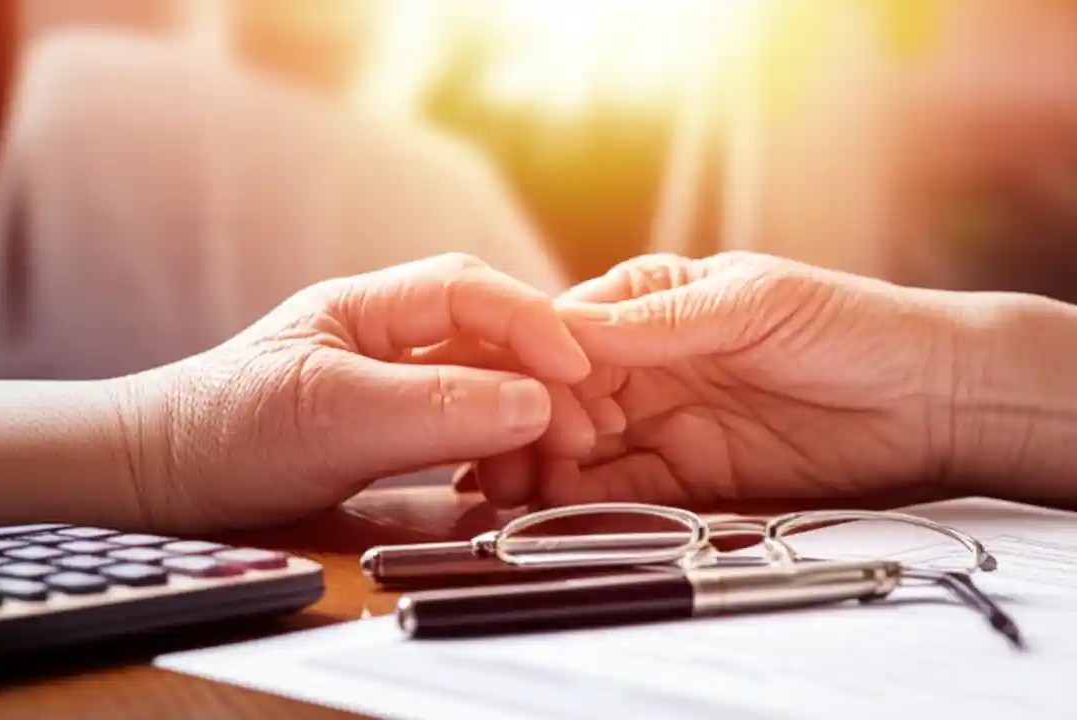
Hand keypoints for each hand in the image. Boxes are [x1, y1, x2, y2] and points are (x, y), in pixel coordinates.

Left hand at [119, 254, 592, 531]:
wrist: (156, 485)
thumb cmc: (221, 428)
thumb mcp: (327, 415)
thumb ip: (431, 409)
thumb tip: (535, 402)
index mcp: (368, 308)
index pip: (470, 292)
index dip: (533, 323)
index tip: (578, 372)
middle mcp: (387, 342)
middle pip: (491, 344)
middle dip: (542, 385)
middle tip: (578, 439)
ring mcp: (388, 391)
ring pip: (484, 393)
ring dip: (522, 428)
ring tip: (536, 477)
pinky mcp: (387, 440)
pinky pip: (462, 438)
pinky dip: (494, 459)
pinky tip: (501, 487)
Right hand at [476, 252, 962, 507]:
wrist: (930, 400)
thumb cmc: (850, 326)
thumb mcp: (750, 305)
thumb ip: (660, 321)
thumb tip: (568, 328)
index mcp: (649, 300)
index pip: (568, 331)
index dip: (539, 366)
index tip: (529, 399)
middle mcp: (644, 360)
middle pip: (560, 394)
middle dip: (531, 424)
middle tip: (513, 459)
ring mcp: (661, 419)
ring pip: (580, 446)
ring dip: (547, 467)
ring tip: (521, 491)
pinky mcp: (686, 474)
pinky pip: (622, 490)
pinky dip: (588, 502)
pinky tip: (564, 510)